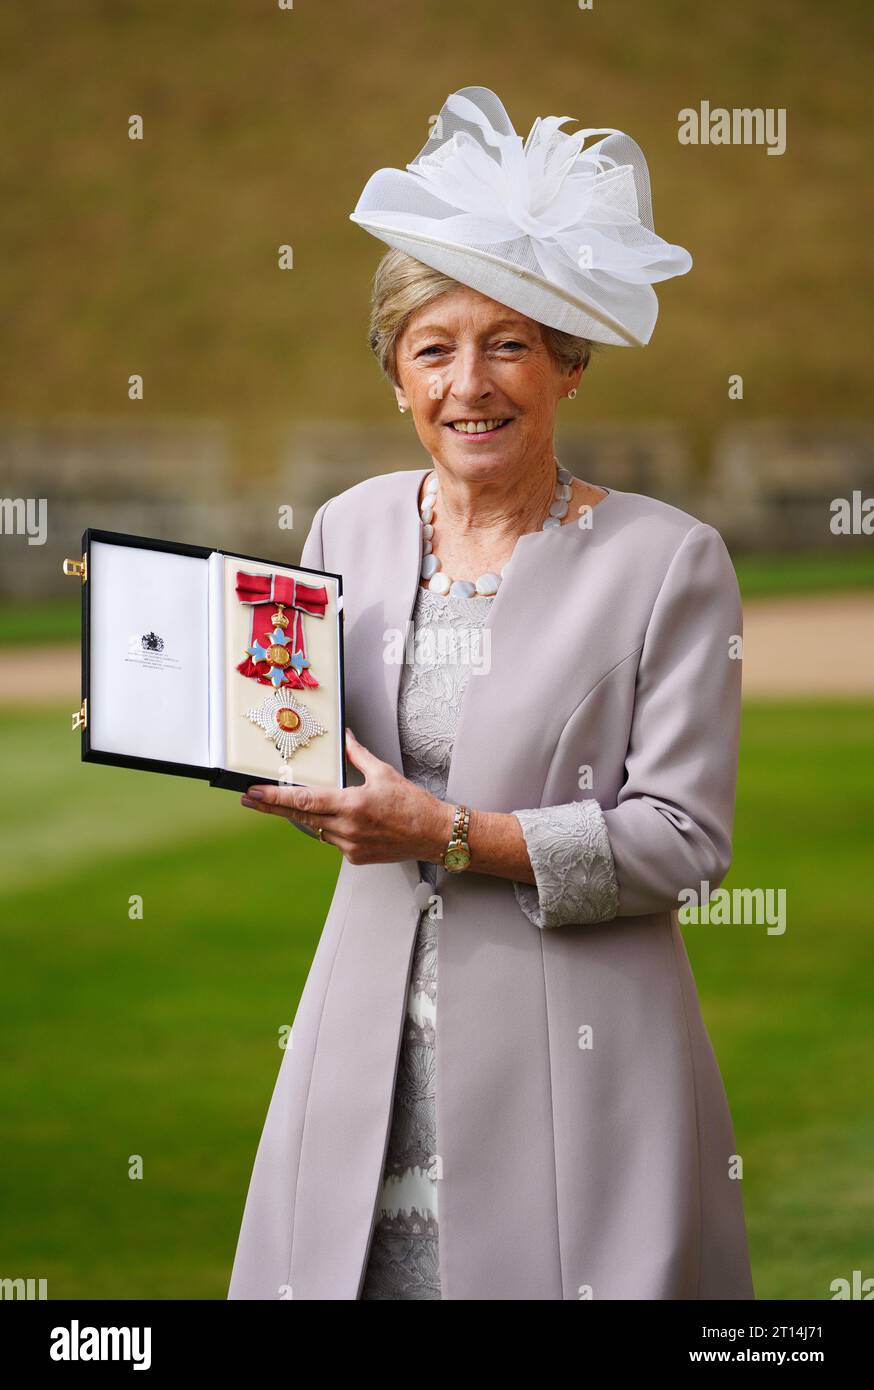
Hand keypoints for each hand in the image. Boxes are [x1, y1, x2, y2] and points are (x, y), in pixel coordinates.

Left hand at [239, 728, 453, 865]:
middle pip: (300, 818)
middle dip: (273, 807)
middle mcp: (348, 829)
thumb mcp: (384, 774)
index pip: (304, 801)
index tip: (255, 793)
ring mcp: (350, 846)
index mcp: (353, 805)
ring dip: (310, 816)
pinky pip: (333, 840)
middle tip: (251, 799)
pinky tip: (347, 820)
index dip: (275, 798)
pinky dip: (332, 827)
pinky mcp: (355, 857)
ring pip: (317, 828)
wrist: (434, 835)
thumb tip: (345, 739)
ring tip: (306, 805)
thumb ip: (358, 756)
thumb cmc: (414, 805)